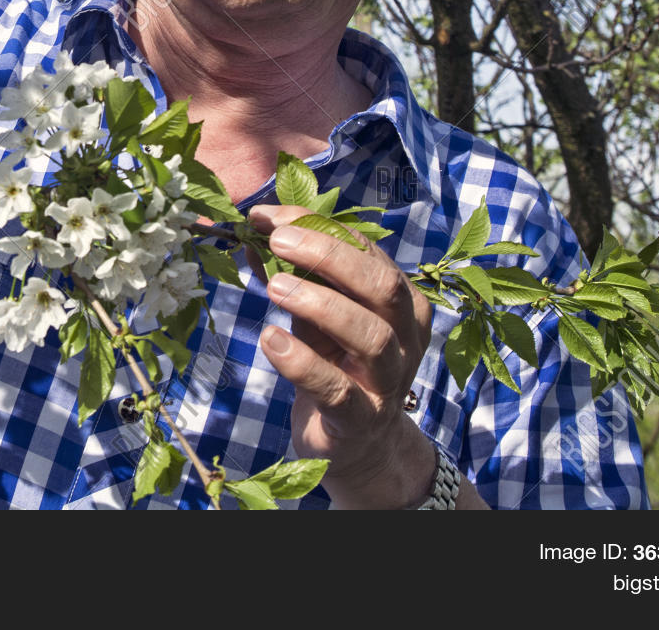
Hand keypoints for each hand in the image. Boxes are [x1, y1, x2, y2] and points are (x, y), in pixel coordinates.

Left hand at [249, 203, 436, 508]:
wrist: (354, 442)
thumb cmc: (336, 363)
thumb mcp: (316, 313)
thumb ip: (293, 273)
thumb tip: (253, 227)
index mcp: (400, 301)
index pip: (365, 250)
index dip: (317, 227)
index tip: (267, 216)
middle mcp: (405, 337)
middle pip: (382, 286)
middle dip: (329, 256)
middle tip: (277, 241)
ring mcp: (388, 381)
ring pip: (370, 336)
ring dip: (320, 304)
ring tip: (273, 287)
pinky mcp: (361, 420)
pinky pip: (337, 389)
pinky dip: (301, 361)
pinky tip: (270, 339)